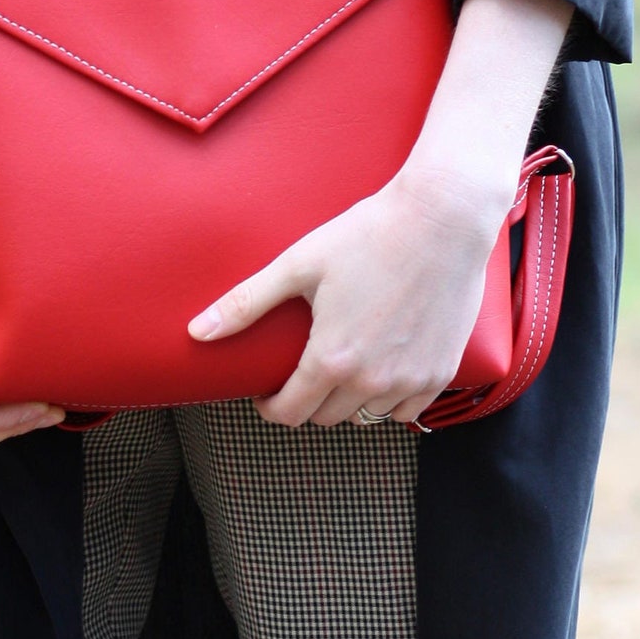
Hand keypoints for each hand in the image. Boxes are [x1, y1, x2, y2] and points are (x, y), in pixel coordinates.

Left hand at [188, 0, 572, 427]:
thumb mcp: (298, 265)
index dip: (270, 406)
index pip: (289, 414)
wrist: (443, 220)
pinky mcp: (441, 372)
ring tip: (341, 365)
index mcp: (330, 360)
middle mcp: (371, 381)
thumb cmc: (368, 235)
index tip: (265, 391)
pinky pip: (406, 409)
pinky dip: (389, 399)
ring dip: (348, 401)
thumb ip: (245, 304)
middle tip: (302, 371)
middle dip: (306, 400)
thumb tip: (196, 333)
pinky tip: (380, 368)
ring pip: (365, 417)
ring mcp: (410, 380)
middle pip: (325, 418)